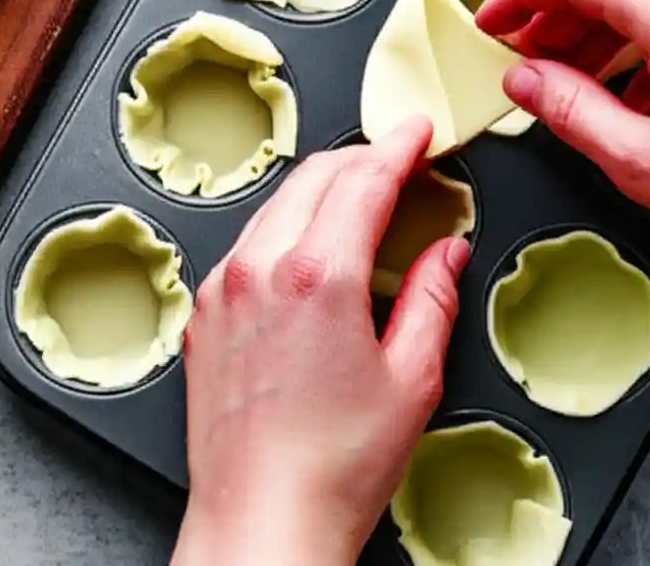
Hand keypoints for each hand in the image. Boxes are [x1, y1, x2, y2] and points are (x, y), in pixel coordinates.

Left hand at [170, 117, 470, 565]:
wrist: (261, 518)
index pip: (363, 179)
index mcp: (317, 277)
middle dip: (359, 157)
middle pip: (313, 178)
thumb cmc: (334, 466)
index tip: (416, 131)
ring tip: (359, 206)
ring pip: (274, 207)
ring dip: (319, 191)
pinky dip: (284, 231)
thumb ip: (433, 300)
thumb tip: (445, 255)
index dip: (397, 147)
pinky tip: (310, 256)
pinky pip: (246, 246)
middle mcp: (258, 271)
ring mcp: (222, 291)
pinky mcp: (204, 316)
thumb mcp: (412, 380)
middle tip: (396, 161)